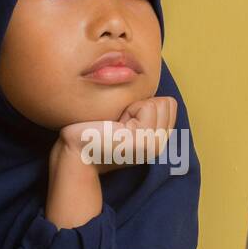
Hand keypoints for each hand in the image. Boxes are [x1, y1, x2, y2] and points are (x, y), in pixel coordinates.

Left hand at [56, 96, 178, 175]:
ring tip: (117, 126)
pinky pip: (148, 106)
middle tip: (120, 123)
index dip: (144, 104)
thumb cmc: (95, 133)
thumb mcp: (128, 122)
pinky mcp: (142, 141)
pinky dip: (129, 109)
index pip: (170, 104)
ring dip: (133, 108)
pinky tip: (114, 127)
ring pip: (158, 103)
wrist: (77, 153)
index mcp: (158, 141)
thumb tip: (161, 94)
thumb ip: (147, 113)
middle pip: (167, 103)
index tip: (125, 120)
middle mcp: (159, 146)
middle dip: (141, 105)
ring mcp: (153, 146)